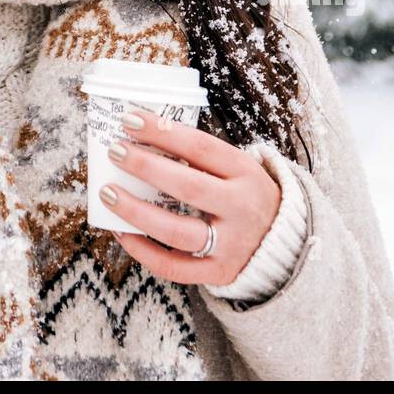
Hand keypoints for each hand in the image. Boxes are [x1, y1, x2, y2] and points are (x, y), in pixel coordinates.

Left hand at [99, 107, 281, 285]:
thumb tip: (144, 135)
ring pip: (176, 231)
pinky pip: (174, 267)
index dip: (163, 132)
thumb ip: (201, 156)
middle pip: (187, 186)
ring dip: (136, 211)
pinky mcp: (218, 273)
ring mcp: (230, 245)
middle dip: (145, 167)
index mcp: (245, 173)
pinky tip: (121, 232)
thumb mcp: (238, 167)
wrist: (285, 242)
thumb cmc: (246, 193)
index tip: (130, 120)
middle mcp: (241, 209)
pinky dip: (143, 251)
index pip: (201, 147)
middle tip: (115, 151)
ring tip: (108, 192)